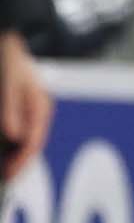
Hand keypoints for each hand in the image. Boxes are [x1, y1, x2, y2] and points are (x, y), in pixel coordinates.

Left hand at [0, 31, 50, 179]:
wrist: (7, 42)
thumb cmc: (9, 60)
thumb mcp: (8, 83)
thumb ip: (10, 109)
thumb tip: (14, 136)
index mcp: (40, 106)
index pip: (33, 141)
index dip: (21, 161)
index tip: (8, 176)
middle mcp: (38, 111)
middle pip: (31, 144)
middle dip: (19, 163)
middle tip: (6, 180)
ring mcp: (30, 110)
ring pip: (24, 140)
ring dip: (14, 155)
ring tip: (5, 170)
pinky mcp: (20, 109)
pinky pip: (19, 132)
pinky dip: (12, 144)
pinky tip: (6, 151)